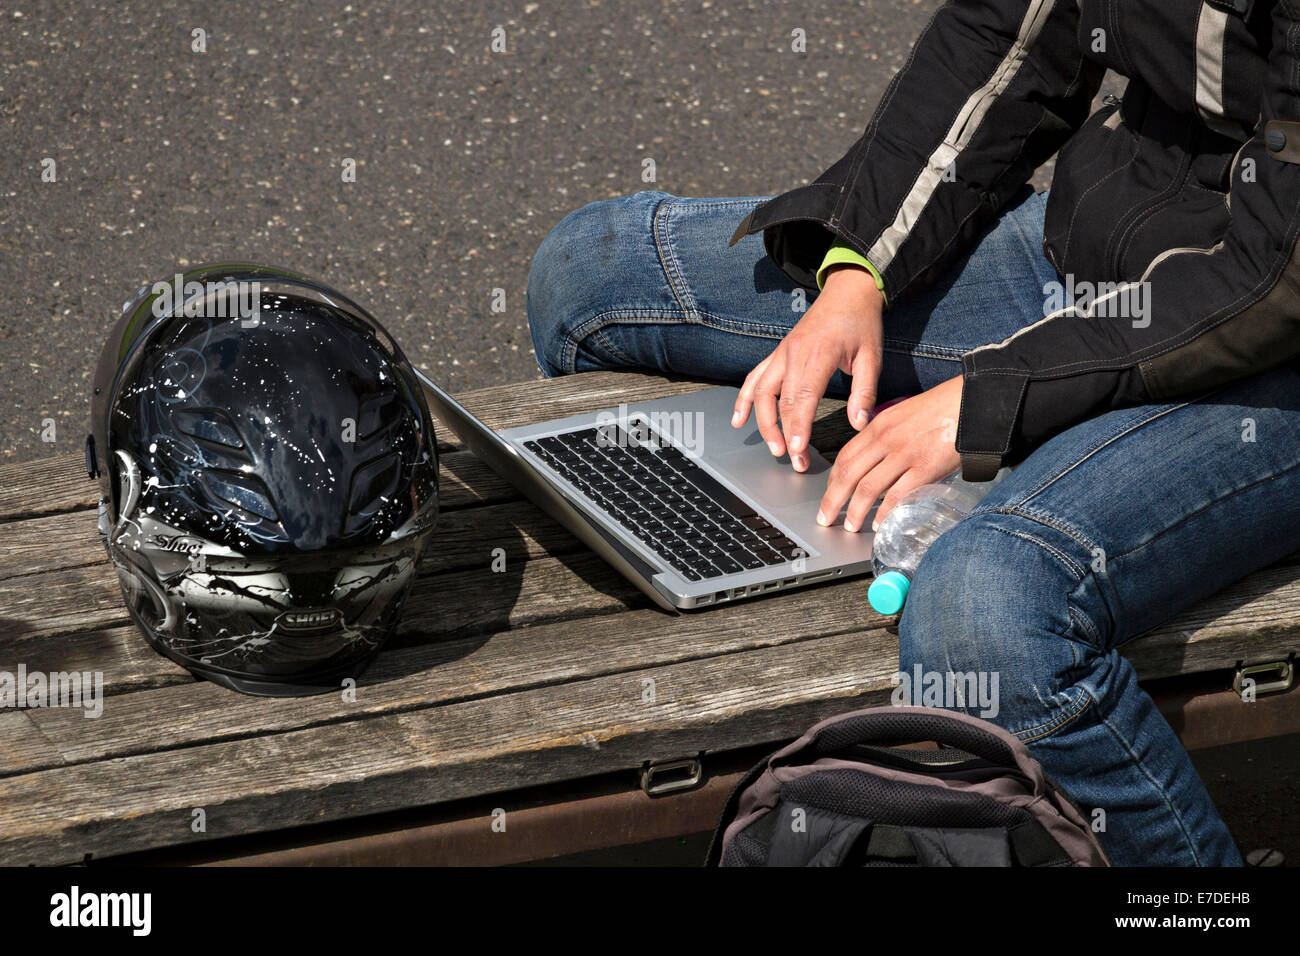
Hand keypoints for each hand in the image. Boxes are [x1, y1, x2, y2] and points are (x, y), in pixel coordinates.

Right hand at [731, 265, 882, 471]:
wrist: (848, 291)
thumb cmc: (861, 323)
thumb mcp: (872, 357)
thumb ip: (864, 392)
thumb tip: (859, 424)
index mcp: (818, 355)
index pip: (802, 398)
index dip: (798, 427)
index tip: (798, 451)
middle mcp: (794, 355)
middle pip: (780, 401)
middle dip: (784, 435)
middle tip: (795, 461)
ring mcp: (782, 354)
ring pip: (761, 392)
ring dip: (763, 423)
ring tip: (773, 448)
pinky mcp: (778, 354)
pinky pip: (754, 378)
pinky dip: (744, 400)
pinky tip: (739, 420)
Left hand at [817, 373, 963, 532]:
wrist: (973, 401)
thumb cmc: (943, 408)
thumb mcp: (904, 414)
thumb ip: (887, 435)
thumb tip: (875, 460)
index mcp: (879, 425)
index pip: (845, 456)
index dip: (833, 480)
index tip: (828, 494)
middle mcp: (886, 439)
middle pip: (849, 474)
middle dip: (833, 500)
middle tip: (826, 518)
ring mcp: (905, 454)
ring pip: (868, 488)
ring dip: (855, 511)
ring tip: (851, 526)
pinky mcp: (925, 468)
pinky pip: (897, 495)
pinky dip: (885, 512)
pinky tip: (880, 523)